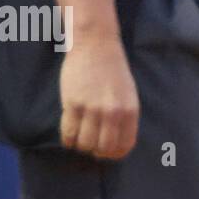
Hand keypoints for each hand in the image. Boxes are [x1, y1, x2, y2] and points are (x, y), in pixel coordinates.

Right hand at [58, 32, 139, 160]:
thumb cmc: (112, 70)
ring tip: (80, 136)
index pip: (125, 145)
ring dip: (81, 145)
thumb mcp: (128, 93)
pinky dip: (68, 139)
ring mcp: (92, 108)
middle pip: (103, 148)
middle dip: (96, 151)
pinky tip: (70, 132)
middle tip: (91, 144)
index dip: (114, 153)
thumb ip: (124, 116)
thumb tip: (117, 143)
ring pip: (84, 144)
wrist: (96, 45)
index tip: (106, 151)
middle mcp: (113, 111)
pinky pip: (68, 133)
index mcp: (131, 109)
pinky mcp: (73, 103)